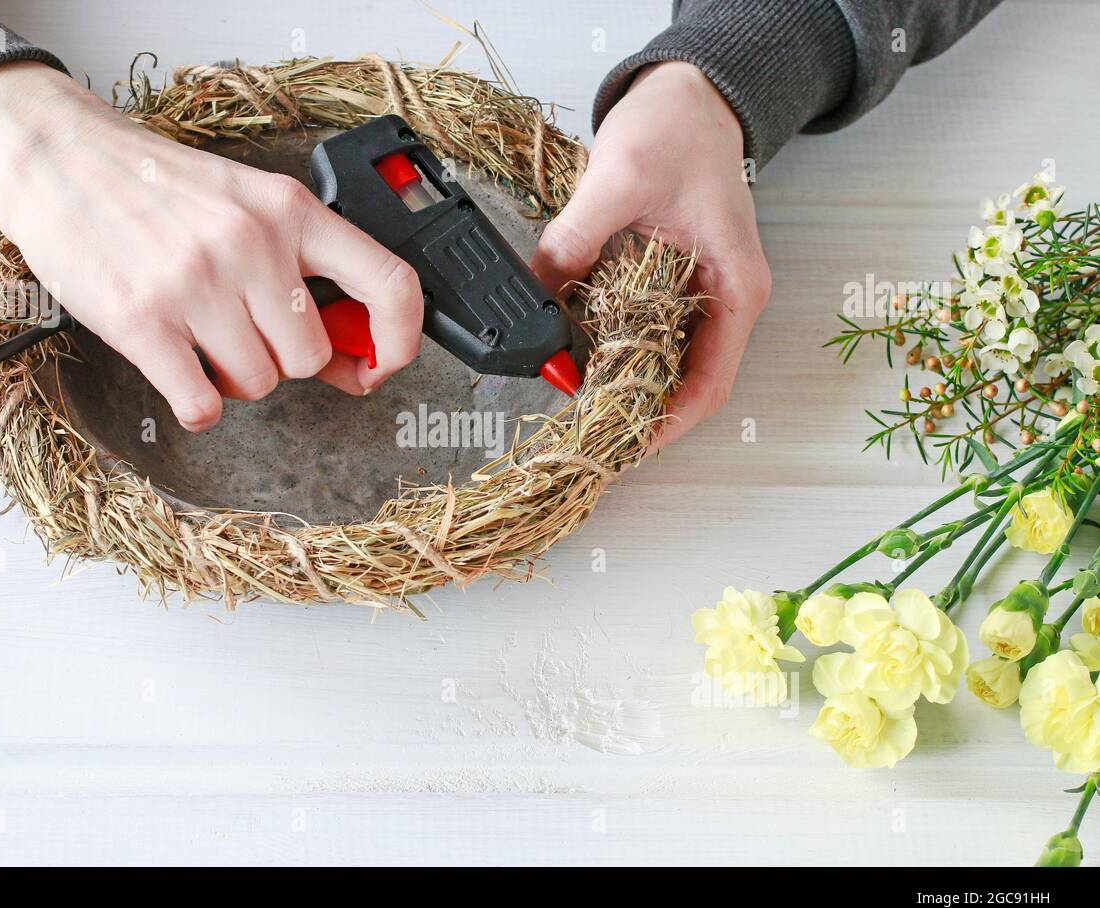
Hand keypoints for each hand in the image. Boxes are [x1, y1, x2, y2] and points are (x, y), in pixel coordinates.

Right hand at [0, 62, 422, 431]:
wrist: (59, 156)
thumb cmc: (157, 186)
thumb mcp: (248, 204)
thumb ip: (305, 270)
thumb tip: (359, 356)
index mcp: (290, 210)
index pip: (389, 283)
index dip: (401, 340)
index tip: (384, 363)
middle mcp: (252, 244)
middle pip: (309, 356)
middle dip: (281, 360)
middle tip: (245, 334)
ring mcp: (197, 283)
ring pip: (258, 384)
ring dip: (233, 379)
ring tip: (202, 339)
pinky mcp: (142, 321)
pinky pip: (202, 406)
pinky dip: (197, 406)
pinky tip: (180, 374)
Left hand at [532, 61, 770, 446]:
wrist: (689, 93)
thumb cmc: (677, 128)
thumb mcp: (619, 178)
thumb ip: (575, 238)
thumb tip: (538, 290)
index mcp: (735, 286)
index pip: (709, 383)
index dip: (668, 424)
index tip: (626, 448)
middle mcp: (726, 297)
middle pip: (687, 381)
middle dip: (640, 413)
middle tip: (588, 435)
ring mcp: (702, 290)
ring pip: (667, 360)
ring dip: (628, 385)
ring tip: (580, 407)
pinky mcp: (676, 279)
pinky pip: (650, 329)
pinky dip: (619, 348)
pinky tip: (583, 355)